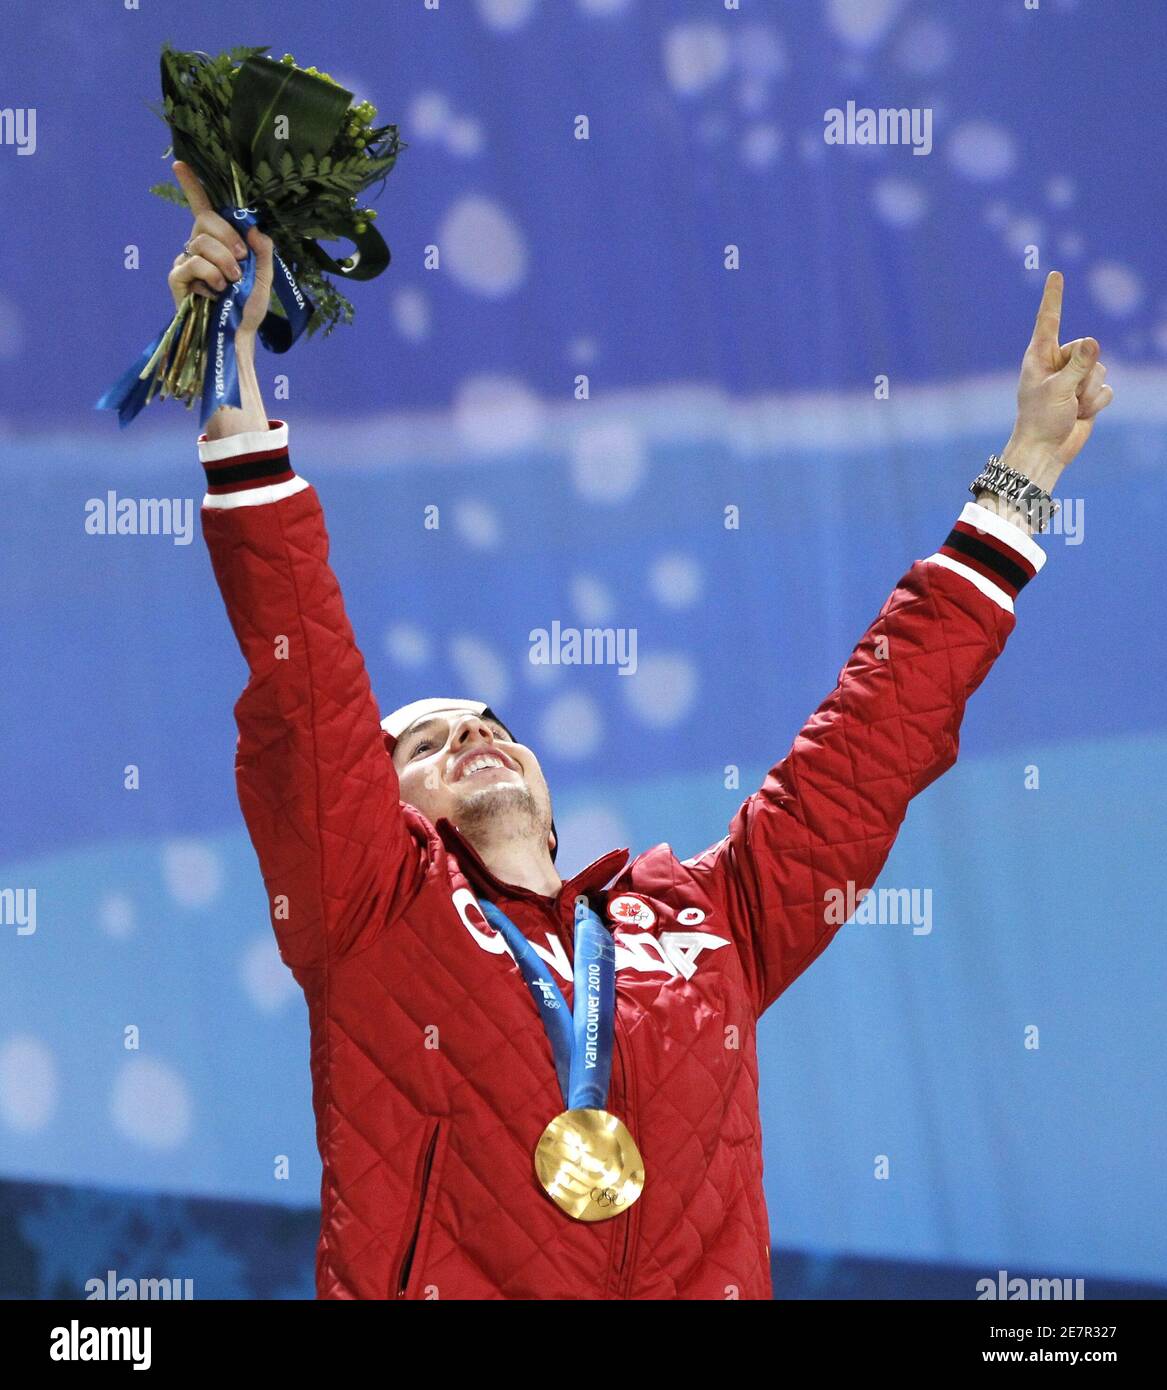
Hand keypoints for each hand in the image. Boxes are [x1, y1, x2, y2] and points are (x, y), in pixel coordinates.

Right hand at [167, 161, 272, 334]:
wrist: (237, 337)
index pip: (203, 207)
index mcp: (218, 241)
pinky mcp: (176, 277)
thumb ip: (263, 250)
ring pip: (201, 242)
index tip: (179, 164)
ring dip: (223, 262)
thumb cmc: (248, 308)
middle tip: (241, 261)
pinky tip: (216, 291)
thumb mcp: (264, 277)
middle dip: (229, 238)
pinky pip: (192, 262)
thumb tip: (253, 228)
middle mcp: (198, 246)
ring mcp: (185, 260)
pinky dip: (209, 275)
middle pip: (206, 220)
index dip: (192, 186)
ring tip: (230, 283)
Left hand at [1001, 270, 1113, 487]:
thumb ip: (1078, 365)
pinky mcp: (1087, 392)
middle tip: (1067, 396)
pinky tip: (1082, 414)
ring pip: (1100, 368)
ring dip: (1090, 391)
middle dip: (1084, 374)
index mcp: (1040, 356)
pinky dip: (1097, 402)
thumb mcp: (1058, 390)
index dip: (1054, 297)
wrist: (1046, 450)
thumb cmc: (1041, 420)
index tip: (1056, 274)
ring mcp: (1074, 377)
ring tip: (1071, 407)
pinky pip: (1106, 388)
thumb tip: (1094, 341)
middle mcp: (1057, 362)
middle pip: (1088, 349)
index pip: (1049, 320)